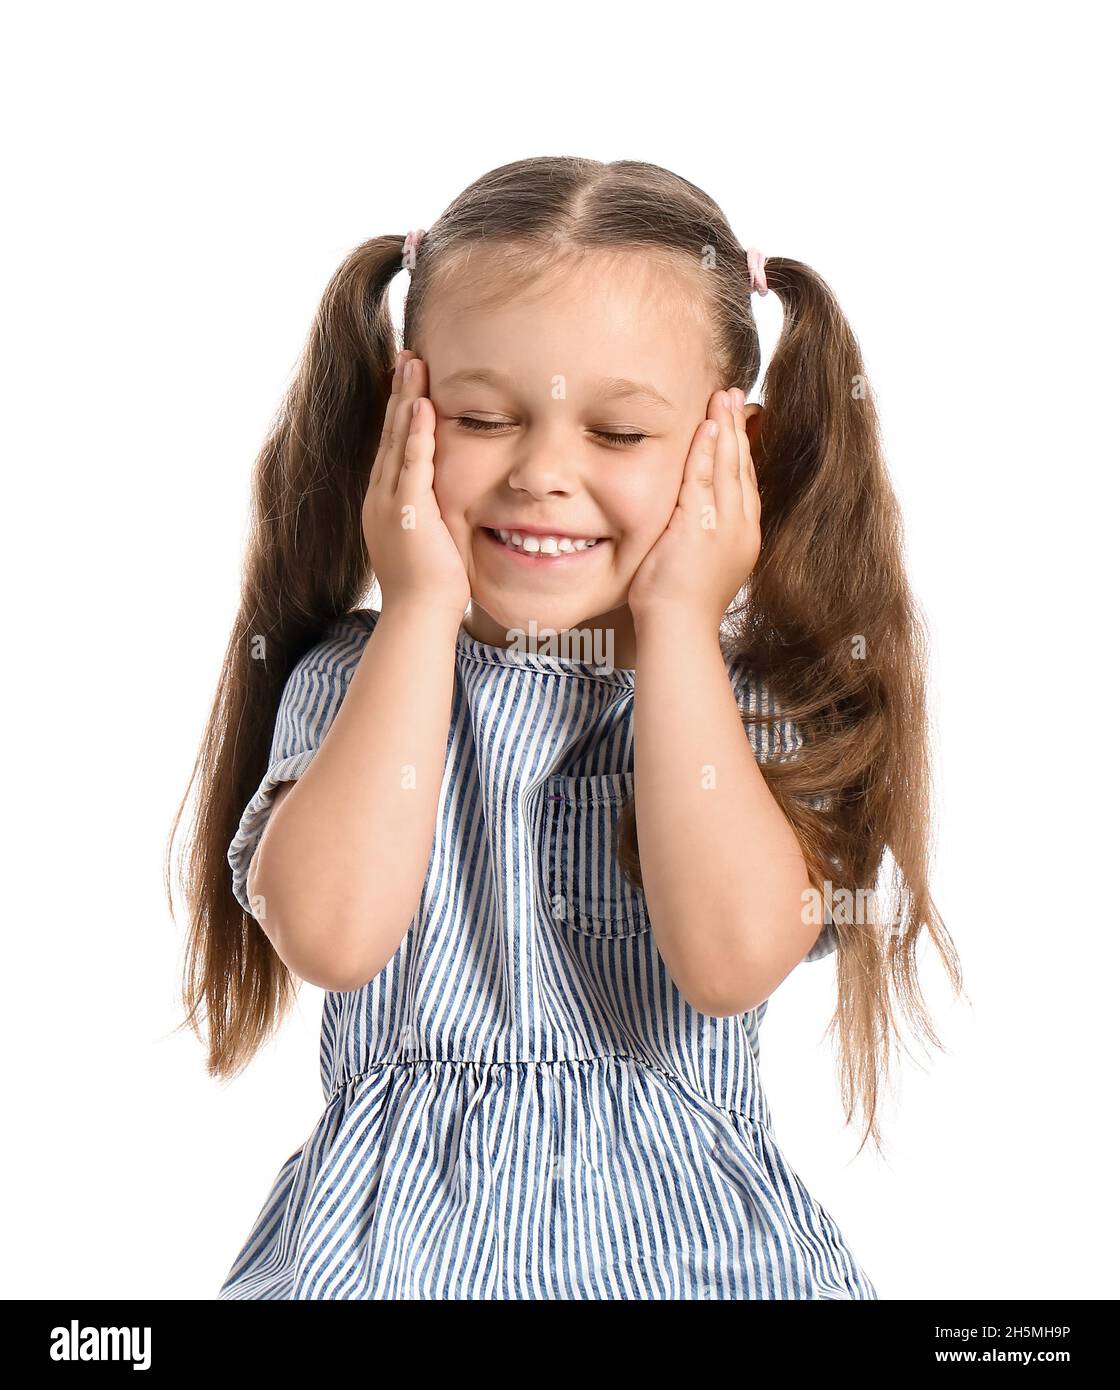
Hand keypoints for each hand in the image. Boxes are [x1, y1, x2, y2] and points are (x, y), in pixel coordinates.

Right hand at [363, 350, 469, 620]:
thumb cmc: (431, 589)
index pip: (392, 447)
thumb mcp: (430, 542)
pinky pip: (411, 464)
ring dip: (405, 399)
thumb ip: (434, 516)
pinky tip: (421, 406)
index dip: (399, 411)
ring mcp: (390, 503)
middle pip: (388, 433)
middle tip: (405, 356)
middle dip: (398, 392)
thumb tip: (447, 507)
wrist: (419, 616)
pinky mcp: (407, 512)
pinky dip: (416, 433)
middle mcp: (380, 497)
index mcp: (385, 503)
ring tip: (412, 364)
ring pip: (396, 440)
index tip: (408, 380)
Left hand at [627, 388, 760, 629]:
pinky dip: (707, 451)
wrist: (678, 630)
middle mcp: (742, 528)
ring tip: (722, 399)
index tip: (738, 420)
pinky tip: (707, 427)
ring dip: (725, 430)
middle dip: (739, 429)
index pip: (745, 482)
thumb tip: (695, 520)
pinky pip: (705, 479)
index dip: (742, 448)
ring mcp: (725, 527)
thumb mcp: (700, 564)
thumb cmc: (680, 606)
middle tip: (734, 395)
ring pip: (729, 467)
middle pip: (743, 467)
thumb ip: (702, 535)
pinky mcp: (703, 527)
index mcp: (744, 537)